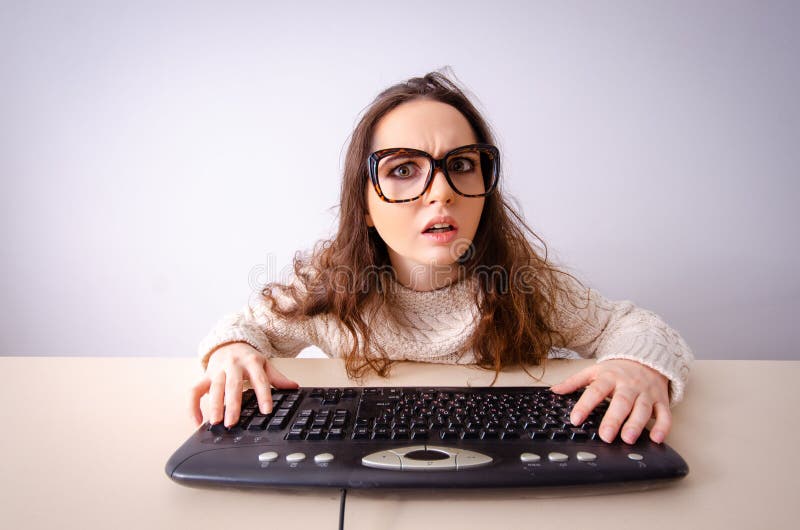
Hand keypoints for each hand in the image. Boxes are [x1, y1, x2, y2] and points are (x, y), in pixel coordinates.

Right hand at [189, 342, 298, 427]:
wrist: (229, 341)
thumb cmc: (248, 357)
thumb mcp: (264, 363)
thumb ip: (277, 377)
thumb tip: (293, 387)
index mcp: (251, 362)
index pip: (259, 379)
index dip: (263, 395)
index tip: (266, 411)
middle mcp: (233, 365)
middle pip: (233, 385)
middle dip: (232, 404)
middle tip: (232, 421)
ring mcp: (217, 370)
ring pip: (214, 388)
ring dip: (214, 406)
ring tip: (216, 422)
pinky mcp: (205, 375)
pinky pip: (194, 390)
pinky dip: (193, 406)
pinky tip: (197, 421)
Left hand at [549, 359, 670, 444]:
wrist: (647, 358)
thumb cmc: (617, 370)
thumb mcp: (594, 371)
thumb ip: (574, 382)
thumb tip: (554, 390)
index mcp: (609, 377)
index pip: (595, 391)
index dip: (585, 405)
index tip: (575, 419)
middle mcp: (628, 385)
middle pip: (621, 402)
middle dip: (613, 419)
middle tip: (605, 435)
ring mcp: (646, 393)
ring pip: (642, 409)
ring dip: (636, 424)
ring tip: (628, 438)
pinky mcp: (661, 401)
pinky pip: (665, 414)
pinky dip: (663, 427)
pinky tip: (657, 438)